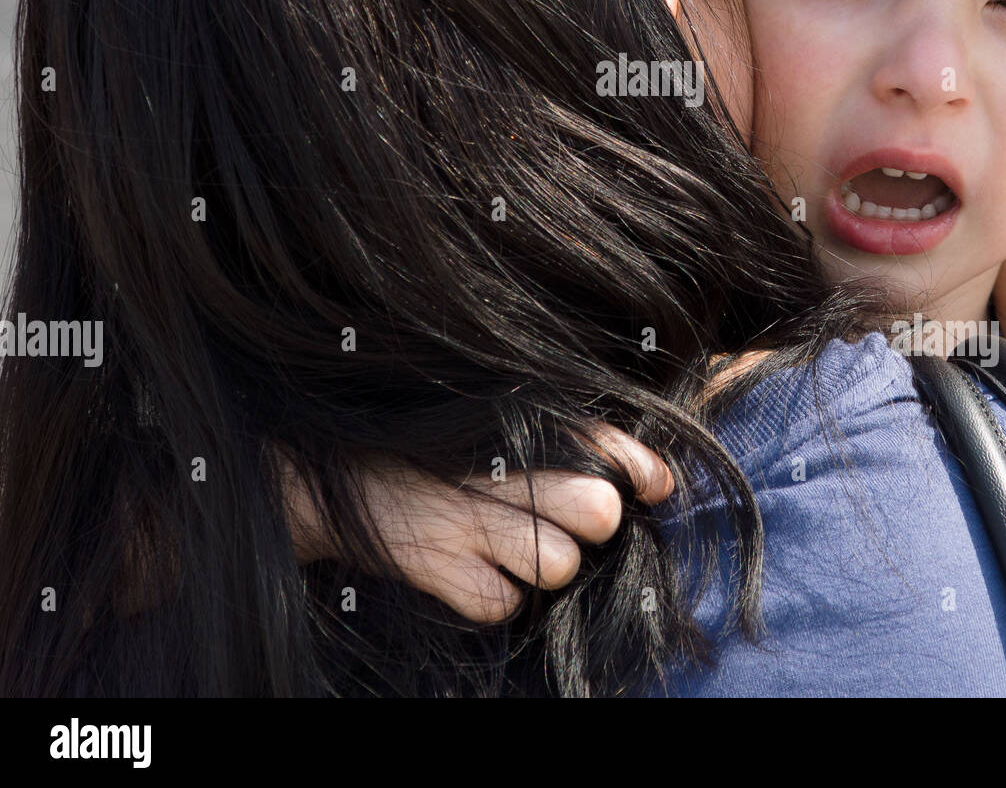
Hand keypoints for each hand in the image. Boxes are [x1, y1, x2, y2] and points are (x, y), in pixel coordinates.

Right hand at [280, 422, 672, 622]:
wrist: (327, 473)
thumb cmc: (425, 448)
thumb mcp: (485, 425)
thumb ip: (556, 439)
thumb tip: (646, 475)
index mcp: (512, 421)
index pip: (602, 439)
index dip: (642, 467)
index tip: (659, 485)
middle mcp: (495, 467)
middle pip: (598, 509)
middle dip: (594, 521)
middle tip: (567, 518)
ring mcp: (464, 517)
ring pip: (559, 564)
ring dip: (543, 565)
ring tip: (507, 544)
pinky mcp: (434, 565)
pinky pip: (501, 602)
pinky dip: (493, 595)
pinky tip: (471, 568)